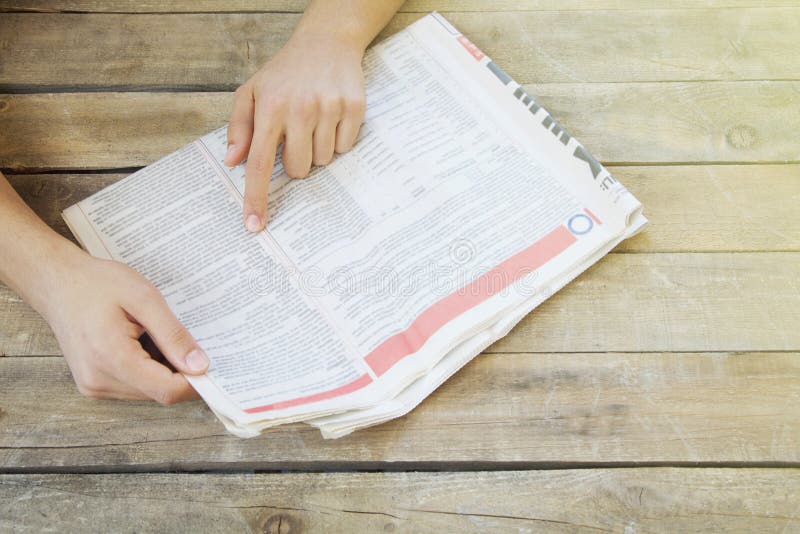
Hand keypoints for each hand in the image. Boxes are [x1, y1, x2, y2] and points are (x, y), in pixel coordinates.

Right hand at [41, 250, 208, 404]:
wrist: (57, 282)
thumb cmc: (97, 284)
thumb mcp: (144, 299)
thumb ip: (173, 335)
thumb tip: (200, 366)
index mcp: (112, 359)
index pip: (166, 391)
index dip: (195, 383)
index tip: (213, 364)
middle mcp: (99, 381)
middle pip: (159, 393)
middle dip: (181, 372)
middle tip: (189, 341)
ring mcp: (93, 386)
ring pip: (148, 391)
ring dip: (164, 370)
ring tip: (158, 335)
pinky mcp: (93, 383)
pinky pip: (133, 385)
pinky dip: (148, 369)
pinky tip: (145, 342)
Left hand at [224, 33, 366, 231]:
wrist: (326, 41)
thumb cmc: (285, 72)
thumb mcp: (251, 91)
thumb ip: (239, 128)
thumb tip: (234, 162)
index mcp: (270, 108)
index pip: (259, 164)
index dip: (256, 198)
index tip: (254, 226)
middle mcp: (300, 109)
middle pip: (298, 170)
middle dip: (295, 161)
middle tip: (295, 135)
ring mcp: (329, 109)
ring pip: (323, 161)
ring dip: (317, 149)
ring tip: (314, 120)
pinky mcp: (353, 109)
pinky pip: (345, 148)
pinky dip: (338, 139)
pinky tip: (331, 116)